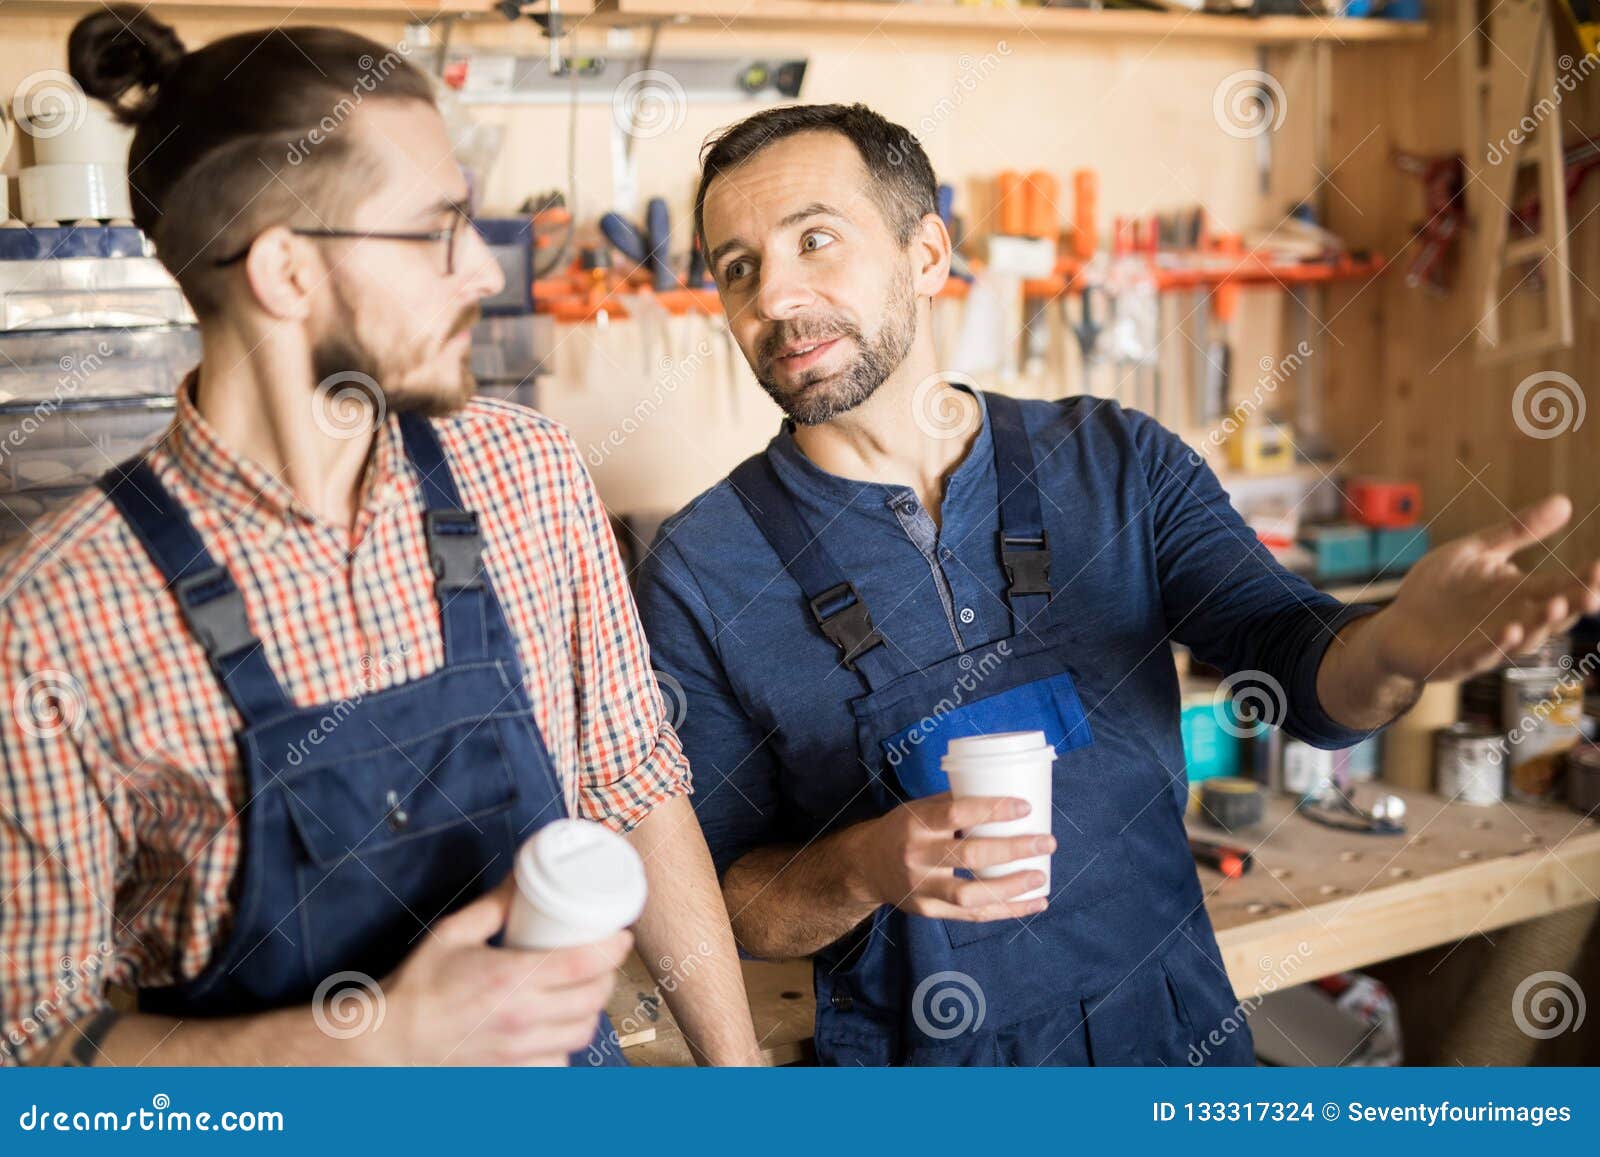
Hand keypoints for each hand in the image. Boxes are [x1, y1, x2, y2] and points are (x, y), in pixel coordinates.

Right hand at [355, 877, 630, 1065]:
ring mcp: (521, 1049)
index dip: (614, 947)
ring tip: (585, 989)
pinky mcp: (515, 1071)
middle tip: (603, 957)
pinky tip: (559, 1026)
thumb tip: (523, 875)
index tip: (622, 934)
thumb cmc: (420, 987)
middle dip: (608, 975)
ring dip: (592, 1009)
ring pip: (583, 1031)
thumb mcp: (453, 933)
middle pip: (594, 997)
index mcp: (512, 978)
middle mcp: (524, 1016)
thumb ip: (494, 905)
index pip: (586, 963)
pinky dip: (567, 1043)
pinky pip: (561, 1061)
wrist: (391, 1042)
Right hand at [844, 792, 1053, 921]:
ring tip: (1041, 877)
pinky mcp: (929, 911)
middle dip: (1014, 849)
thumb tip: (1005, 793)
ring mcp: (922, 888)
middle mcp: (917, 857)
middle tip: (1046, 842)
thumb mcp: (920, 808)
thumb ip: (956, 804)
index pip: (957, 813)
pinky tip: (1035, 903)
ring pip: (972, 894)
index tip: (1025, 806)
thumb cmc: (903, 829)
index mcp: (916, 823)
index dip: (993, 810)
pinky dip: (1008, 911)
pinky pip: (973, 915)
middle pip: (970, 856)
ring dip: (1012, 888)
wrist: (866, 867)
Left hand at [1375, 494, 1599, 683]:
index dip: (1582, 580)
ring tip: (1555, 607)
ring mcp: (1487, 644)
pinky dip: (1496, 646)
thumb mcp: (1476, 552)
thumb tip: (1565, 502)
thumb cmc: (1439, 589)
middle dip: (1572, 606)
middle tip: (1591, 594)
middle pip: (1550, 617)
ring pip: (1523, 640)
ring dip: (1539, 625)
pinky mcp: (1457, 660)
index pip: (1560, 587)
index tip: (1599, 565)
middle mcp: (1512, 621)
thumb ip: (1517, 531)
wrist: (1395, 625)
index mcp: (1519, 594)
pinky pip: (1480, 655)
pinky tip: (1509, 632)